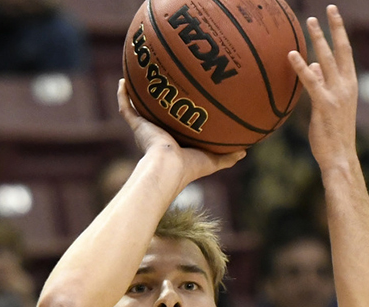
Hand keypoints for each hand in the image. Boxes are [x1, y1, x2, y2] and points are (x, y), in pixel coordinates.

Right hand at [116, 80, 244, 185]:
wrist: (169, 168)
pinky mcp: (136, 125)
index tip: (181, 104)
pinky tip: (122, 80)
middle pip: (155, 115)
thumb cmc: (190, 168)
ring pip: (138, 108)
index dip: (176, 116)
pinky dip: (123, 95)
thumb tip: (245, 151)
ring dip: (136, 94)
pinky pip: (126, 107)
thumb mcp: (213, 160)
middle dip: (156, 103)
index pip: (174, 127)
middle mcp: (157, 134)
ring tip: (138, 77)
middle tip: (160, 85)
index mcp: (172, 142)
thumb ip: (227, 156)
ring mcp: (145, 129)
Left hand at [284, 8, 359, 167]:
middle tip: (328, 8)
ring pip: (326, 59)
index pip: (346, 52)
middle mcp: (346, 85)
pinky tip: (291, 54)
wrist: (340, 157)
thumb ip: (323, 83)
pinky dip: (301, 66)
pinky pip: (311, 81)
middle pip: (341, 50)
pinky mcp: (324, 104)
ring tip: (309, 21)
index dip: (341, 32)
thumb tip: (313, 64)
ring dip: (318, 39)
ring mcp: (336, 94)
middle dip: (334, 28)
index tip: (335, 15)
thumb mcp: (330, 105)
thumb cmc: (334, 134)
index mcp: (350, 85)